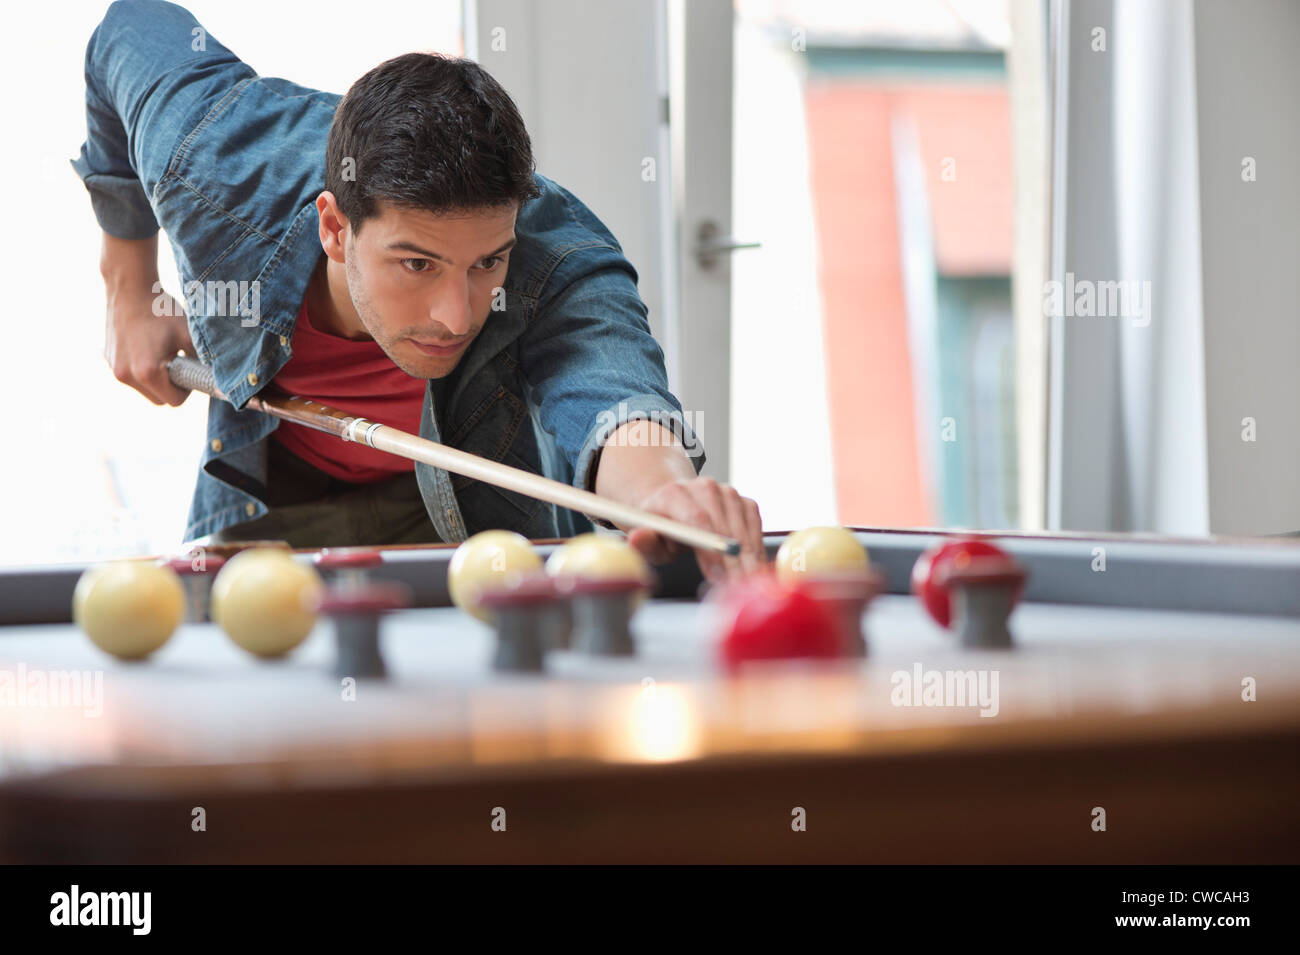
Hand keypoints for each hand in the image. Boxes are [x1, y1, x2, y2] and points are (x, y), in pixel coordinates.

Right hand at [104, 284, 194, 405]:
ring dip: (156, 380)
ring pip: (144, 390)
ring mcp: (114, 369)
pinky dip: (141, 369)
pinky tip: (147, 347)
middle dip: (171, 387)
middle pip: (158, 400)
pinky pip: (130, 376)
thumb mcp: (189, 335)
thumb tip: (215, 376)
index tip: (189, 371)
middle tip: (178, 363)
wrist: (129, 287)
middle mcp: (125, 375)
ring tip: (162, 353)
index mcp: (147, 373)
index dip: (187, 389)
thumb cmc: (161, 310)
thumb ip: (203, 360)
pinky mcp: (108, 360)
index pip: (174, 401)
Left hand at [625, 476, 764, 582]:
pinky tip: (752, 567)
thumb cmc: (659, 529)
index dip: (711, 549)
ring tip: (745, 583)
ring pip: (742, 527)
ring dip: (746, 557)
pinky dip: (755, 547)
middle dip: (731, 560)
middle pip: (723, 525)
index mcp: (674, 493)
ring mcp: (725, 491)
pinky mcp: (741, 500)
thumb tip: (640, 537)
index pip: (697, 519)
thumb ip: (643, 541)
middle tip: (735, 589)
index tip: (717, 576)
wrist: (672, 506)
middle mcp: (703, 487)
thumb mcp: (646, 540)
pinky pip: (753, 524)